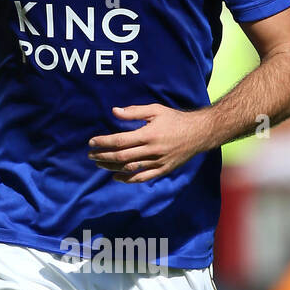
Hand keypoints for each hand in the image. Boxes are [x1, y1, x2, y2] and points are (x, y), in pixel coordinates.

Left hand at [87, 104, 210, 182]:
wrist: (199, 133)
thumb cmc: (175, 119)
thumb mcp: (155, 110)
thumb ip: (134, 112)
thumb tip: (114, 111)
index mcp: (148, 134)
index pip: (119, 141)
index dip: (103, 142)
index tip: (91, 142)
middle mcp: (152, 150)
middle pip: (121, 156)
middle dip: (103, 156)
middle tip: (90, 155)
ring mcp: (158, 162)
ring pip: (129, 169)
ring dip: (111, 167)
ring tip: (99, 164)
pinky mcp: (163, 170)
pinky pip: (142, 177)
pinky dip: (128, 179)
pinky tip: (116, 177)